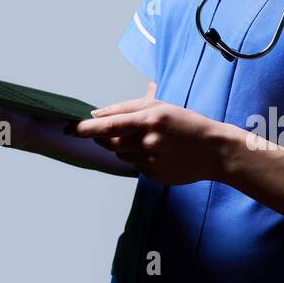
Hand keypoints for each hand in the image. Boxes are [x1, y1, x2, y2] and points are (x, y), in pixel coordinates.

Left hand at [70, 98, 230, 185]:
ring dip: (123, 147)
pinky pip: (135, 166)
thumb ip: (127, 108)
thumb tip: (97, 115)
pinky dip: (138, 158)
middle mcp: (149, 141)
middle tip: (106, 131)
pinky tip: (159, 153)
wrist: (214, 150)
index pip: (109, 124)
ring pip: (121, 155)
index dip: (85, 128)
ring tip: (146, 140)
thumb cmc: (186, 123)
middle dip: (103, 137)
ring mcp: (152, 161)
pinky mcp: (155, 176)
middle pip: (110, 142)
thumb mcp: (160, 106)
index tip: (69, 129)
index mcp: (150, 119)